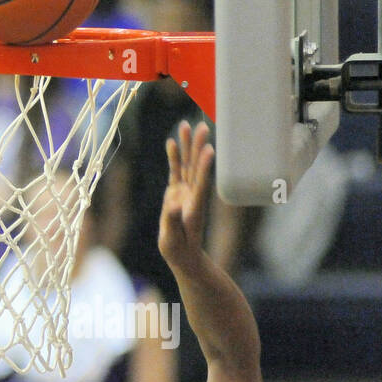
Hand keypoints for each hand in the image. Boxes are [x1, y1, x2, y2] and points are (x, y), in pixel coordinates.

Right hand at [157, 120, 214, 271]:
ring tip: (187, 125)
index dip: (204, 166)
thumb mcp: (173, 239)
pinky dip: (174, 157)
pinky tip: (172, 142)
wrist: (184, 256)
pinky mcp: (176, 193)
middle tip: (202, 126)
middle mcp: (192, 195)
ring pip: (186, 164)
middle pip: (195, 167)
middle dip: (198, 146)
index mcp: (194, 206)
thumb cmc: (179, 250)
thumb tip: (171, 204)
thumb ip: (172, 221)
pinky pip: (176, 171)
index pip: (201, 183)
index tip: (210, 150)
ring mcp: (185, 192)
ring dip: (187, 145)